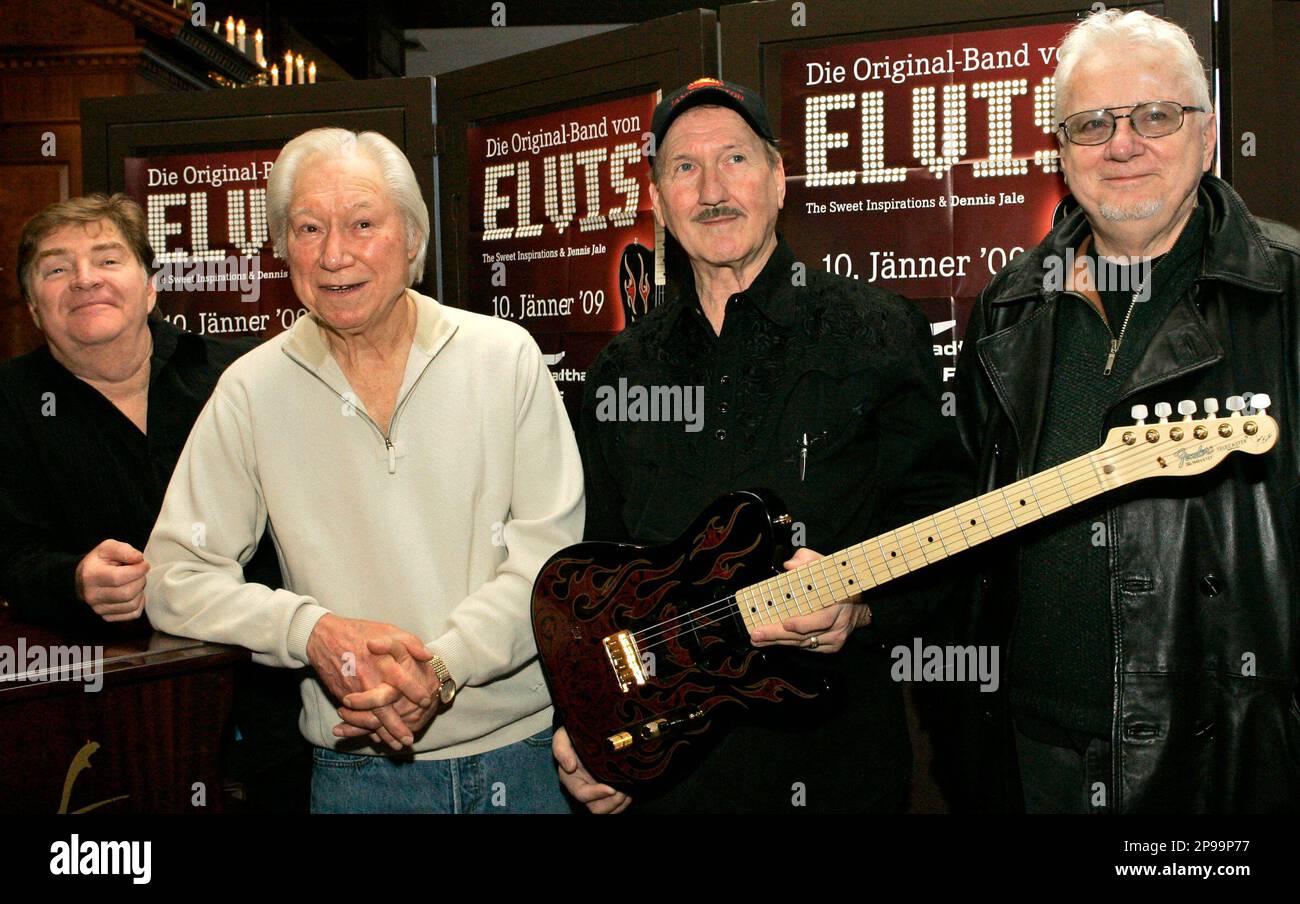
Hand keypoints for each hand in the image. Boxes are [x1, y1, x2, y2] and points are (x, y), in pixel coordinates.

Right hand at [76, 539, 148, 621]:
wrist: (84, 579)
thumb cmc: (99, 562)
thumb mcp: (108, 547)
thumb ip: (124, 550)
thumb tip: (139, 559)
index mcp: (91, 575)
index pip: (119, 578)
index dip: (138, 570)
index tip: (144, 564)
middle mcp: (93, 595)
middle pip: (128, 593)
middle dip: (140, 580)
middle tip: (139, 573)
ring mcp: (99, 608)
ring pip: (132, 604)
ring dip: (140, 592)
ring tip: (135, 582)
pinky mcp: (107, 616)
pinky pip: (133, 614)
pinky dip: (139, 603)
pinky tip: (134, 593)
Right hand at [306, 614, 432, 749]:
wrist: (324, 638)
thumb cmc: (360, 632)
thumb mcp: (389, 630)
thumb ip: (410, 642)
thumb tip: (428, 656)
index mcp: (382, 660)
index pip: (402, 681)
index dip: (415, 692)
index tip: (426, 701)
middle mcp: (368, 678)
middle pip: (385, 708)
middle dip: (397, 726)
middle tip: (409, 740)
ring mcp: (354, 689)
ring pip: (370, 717)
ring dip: (383, 733)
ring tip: (395, 745)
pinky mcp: (343, 695)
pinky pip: (357, 716)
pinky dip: (366, 729)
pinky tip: (376, 737)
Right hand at [554, 726, 630, 813]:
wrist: (586, 731)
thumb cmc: (574, 734)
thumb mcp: (563, 736)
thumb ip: (561, 748)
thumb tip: (569, 766)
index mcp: (571, 778)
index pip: (582, 794)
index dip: (596, 794)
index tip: (611, 788)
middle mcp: (584, 788)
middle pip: (597, 808)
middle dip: (612, 801)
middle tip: (625, 787)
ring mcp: (597, 791)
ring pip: (609, 809)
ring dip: (621, 801)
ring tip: (630, 786)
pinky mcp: (609, 789)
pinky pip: (618, 806)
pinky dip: (626, 800)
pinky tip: (631, 787)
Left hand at [750, 548, 871, 653]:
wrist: (859, 604)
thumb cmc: (837, 582)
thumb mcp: (825, 565)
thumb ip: (806, 560)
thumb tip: (789, 565)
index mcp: (839, 604)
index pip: (822, 619)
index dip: (803, 623)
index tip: (786, 622)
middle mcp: (838, 624)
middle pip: (806, 635)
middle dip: (778, 635)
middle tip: (756, 634)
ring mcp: (836, 638)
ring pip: (804, 643)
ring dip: (778, 642)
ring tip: (757, 639)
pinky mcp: (831, 646)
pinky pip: (808, 647)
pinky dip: (789, 644)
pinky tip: (772, 642)